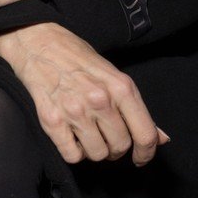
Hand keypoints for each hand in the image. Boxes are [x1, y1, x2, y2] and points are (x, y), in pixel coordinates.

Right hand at [0, 23, 168, 166]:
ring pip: (97, 154)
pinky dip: (72, 151)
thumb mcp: (112, 74)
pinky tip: (70, 135)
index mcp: (120, 87)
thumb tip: (161, 139)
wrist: (35, 40)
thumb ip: (134, 108)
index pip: (145, 134)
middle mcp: (100, 100)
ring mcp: (75, 110)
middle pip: (120, 147)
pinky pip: (71, 155)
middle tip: (104, 135)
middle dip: (115, 147)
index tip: (140, 157)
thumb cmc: (75, 55)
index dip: (146, 153)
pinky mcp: (51, 120)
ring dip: (93, 149)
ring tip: (86, 133)